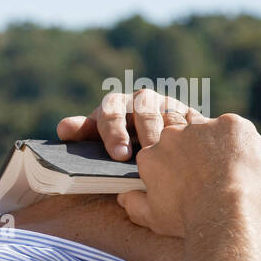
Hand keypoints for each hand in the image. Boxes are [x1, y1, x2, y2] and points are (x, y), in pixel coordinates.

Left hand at [57, 88, 209, 160]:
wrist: (148, 154)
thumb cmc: (113, 151)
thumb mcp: (96, 144)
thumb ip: (81, 136)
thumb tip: (64, 127)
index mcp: (113, 107)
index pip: (110, 112)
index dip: (114, 132)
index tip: (119, 155)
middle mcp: (142, 101)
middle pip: (144, 109)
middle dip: (146, 132)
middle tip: (146, 157)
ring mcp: (168, 107)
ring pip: (172, 116)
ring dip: (171, 135)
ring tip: (171, 158)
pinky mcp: (192, 117)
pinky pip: (195, 124)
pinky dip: (195, 137)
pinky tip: (195, 154)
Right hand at [116, 113, 260, 237]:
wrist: (225, 213)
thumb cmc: (189, 218)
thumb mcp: (153, 218)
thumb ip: (134, 204)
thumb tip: (123, 197)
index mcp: (151, 154)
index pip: (159, 147)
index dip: (173, 159)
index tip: (184, 170)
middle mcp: (172, 135)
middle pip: (182, 130)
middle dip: (192, 145)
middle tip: (206, 167)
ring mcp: (202, 126)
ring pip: (208, 127)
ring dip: (215, 140)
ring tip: (225, 164)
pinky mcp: (230, 124)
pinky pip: (235, 127)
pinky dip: (239, 140)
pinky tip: (241, 158)